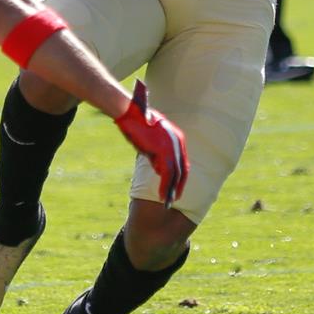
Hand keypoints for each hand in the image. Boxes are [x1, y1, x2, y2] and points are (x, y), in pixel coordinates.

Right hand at [112, 80, 187, 206]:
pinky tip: (161, 196)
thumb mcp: (151, 139)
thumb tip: (158, 167)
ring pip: (175, 174)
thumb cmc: (136, 124)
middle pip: (183, 170)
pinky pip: (167, 174)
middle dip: (179, 185)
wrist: (130, 112)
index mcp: (177, 138)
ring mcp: (172, 147)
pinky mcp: (163, 151)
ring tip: (167, 201)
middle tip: (175, 198)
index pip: (182, 162)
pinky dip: (165, 187)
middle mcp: (178, 142)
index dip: (180, 177)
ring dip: (171, 189)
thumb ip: (157, 152)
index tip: (176, 188)